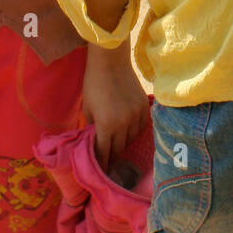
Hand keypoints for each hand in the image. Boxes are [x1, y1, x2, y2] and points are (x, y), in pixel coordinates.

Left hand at [82, 44, 150, 177]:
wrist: (111, 62)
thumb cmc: (93, 84)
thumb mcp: (87, 109)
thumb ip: (92, 128)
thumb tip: (94, 143)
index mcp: (106, 125)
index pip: (104, 152)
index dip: (101, 162)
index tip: (100, 170)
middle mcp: (124, 123)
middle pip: (119, 148)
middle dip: (112, 153)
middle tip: (108, 157)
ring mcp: (136, 115)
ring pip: (132, 139)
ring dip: (124, 142)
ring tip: (118, 142)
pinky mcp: (145, 107)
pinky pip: (141, 127)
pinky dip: (135, 131)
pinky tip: (129, 130)